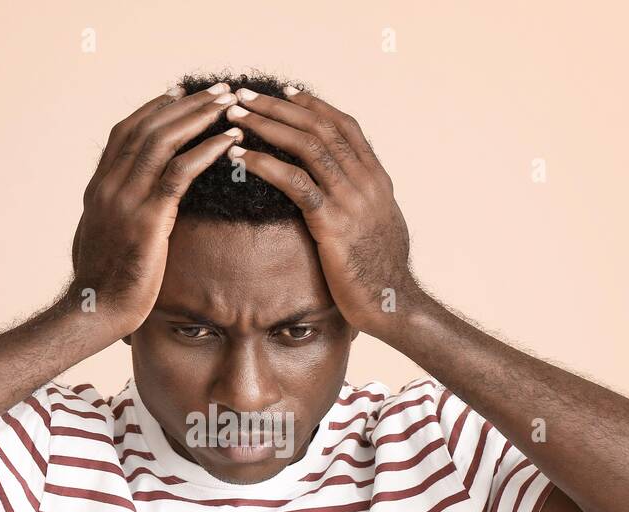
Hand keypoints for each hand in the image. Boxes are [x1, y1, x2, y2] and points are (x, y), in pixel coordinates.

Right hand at [68, 83, 243, 336]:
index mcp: (98, 187)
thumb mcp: (104, 239)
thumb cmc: (103, 286)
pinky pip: (181, 172)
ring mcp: (126, 199)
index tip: (180, 93)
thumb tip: (130, 211)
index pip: (125, 132)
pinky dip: (206, 150)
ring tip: (229, 102)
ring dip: (199, 116)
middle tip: (216, 88)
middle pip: (148, 126)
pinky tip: (229, 139)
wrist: (95, 312)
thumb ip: (115, 216)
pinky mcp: (147, 218)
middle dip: (185, 103)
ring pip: (164, 141)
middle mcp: (109, 185)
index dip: (154, 109)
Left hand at [219, 86, 418, 334]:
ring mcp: (351, 198)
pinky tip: (239, 156)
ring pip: (306, 146)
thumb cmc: (380, 272)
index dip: (314, 106)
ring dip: (266, 125)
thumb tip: (343, 196)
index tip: (286, 91)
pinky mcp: (331, 221)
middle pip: (319, 127)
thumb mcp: (376, 226)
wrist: (393, 302)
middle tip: (246, 94)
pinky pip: (294, 182)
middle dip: (279, 107)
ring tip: (235, 115)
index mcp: (376, 178)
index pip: (345, 126)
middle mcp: (366, 180)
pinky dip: (264, 164)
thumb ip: (361, 203)